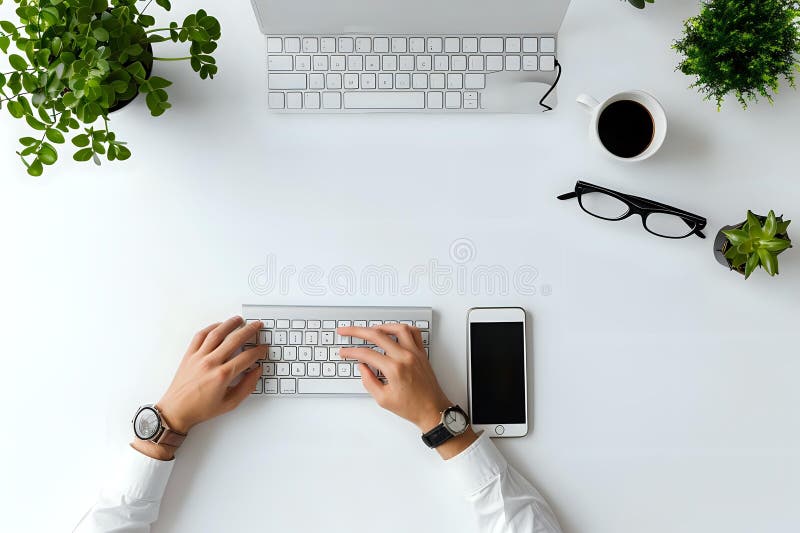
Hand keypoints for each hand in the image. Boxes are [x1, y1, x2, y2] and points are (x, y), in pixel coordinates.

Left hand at [133, 317, 265, 459]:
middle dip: (249, 331)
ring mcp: (198, 357)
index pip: (247, 357)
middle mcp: (210, 363)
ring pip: (217, 333)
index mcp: (222, 376)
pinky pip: (200, 336)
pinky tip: (219, 326)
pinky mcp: (189, 355)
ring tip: (239, 320)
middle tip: (257, 326)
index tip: (263, 348)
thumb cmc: (201, 409)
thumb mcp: (230, 403)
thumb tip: (256, 371)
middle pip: (234, 340)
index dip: (259, 351)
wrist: (176, 411)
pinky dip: (211, 328)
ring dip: (230, 324)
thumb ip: (247, 386)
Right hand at [338, 324, 476, 458]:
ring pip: (397, 329)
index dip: (351, 351)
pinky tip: (393, 331)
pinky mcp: (421, 354)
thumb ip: (369, 381)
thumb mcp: (383, 399)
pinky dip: (402, 328)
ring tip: (370, 329)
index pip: (367, 354)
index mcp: (394, 369)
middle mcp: (405, 357)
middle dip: (358, 331)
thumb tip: (362, 367)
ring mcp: (415, 353)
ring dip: (381, 326)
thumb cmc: (412, 408)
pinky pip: (413, 333)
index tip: (344, 351)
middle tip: (346, 330)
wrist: (433, 410)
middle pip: (378, 335)